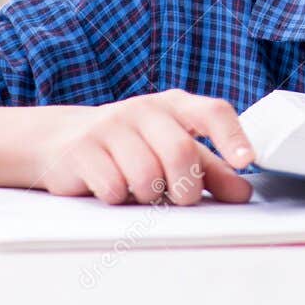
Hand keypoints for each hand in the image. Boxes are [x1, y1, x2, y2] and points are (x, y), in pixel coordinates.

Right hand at [31, 89, 255, 204]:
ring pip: (146, 176)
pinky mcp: (82, 149)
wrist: (60, 139)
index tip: (244, 160)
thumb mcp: (171, 149)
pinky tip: (112, 188)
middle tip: (179, 199)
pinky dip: (119, 198)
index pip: (212, 111)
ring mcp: (110, 125)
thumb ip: (209, 170)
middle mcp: (144, 108)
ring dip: (148, 196)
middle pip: (181, 152)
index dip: (231, 136)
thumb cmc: (128, 146)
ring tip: (139, 190)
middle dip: (186, 188)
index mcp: (174, 105)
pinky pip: (114, 187)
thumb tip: (242, 192)